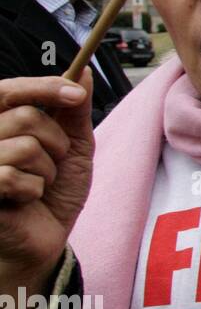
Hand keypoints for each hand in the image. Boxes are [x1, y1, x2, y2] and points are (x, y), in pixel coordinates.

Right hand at [0, 73, 93, 296]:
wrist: (46, 237)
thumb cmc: (55, 191)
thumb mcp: (74, 146)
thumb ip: (74, 111)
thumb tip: (84, 71)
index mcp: (1, 121)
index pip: (9, 90)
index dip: (42, 87)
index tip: (76, 93)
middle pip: (25, 118)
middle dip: (55, 143)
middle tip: (54, 162)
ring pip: (23, 148)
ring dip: (46, 170)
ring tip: (40, 184)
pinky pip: (11, 178)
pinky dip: (33, 190)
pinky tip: (26, 201)